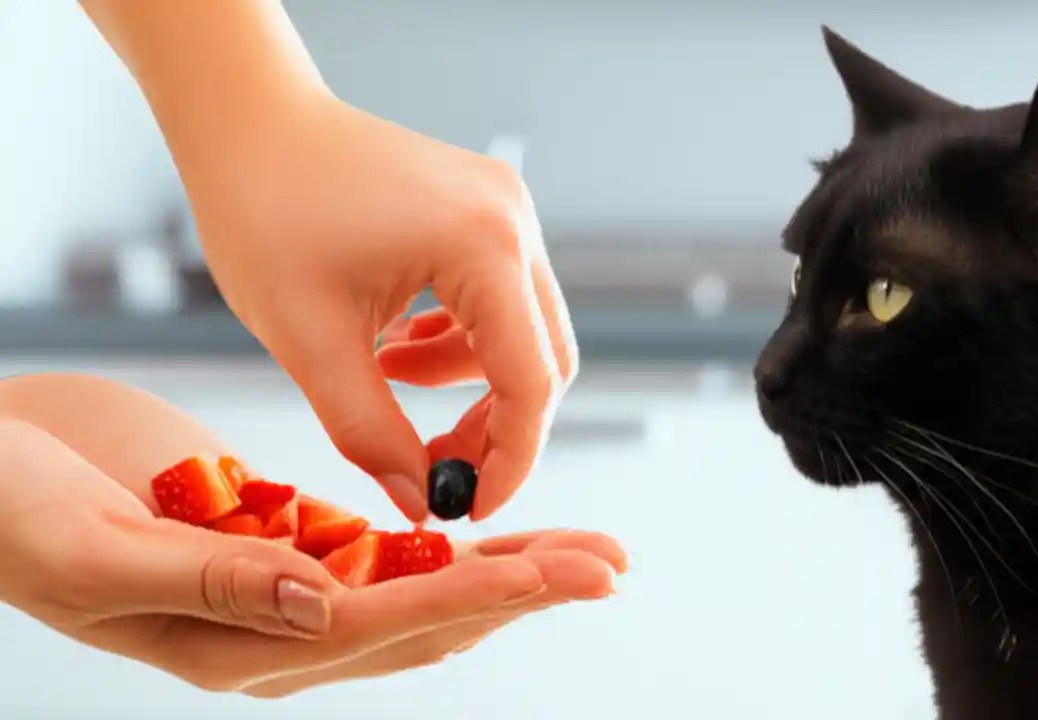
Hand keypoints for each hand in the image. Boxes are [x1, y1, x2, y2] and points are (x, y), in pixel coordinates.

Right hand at [0, 418, 620, 694]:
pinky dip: (449, 533)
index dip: (479, 593)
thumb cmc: (13, 513)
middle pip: (428, 614)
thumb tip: (324, 605)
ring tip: (585, 548)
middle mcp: (277, 629)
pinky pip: (387, 548)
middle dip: (524, 586)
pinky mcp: (285, 539)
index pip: (387, 621)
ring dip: (505, 563)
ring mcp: (286, 587)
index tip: (560, 572)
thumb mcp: (95, 551)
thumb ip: (211, 583)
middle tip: (610, 562)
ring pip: (421, 584)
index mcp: (236, 647)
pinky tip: (491, 520)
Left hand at [173, 92, 575, 522]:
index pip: (532, 381)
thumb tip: (419, 504)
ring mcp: (506, 210)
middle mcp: (513, 222)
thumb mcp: (308, 340)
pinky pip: (500, 301)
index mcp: (482, 246)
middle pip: (546, 360)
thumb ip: (370, 433)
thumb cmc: (263, 211)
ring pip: (524, 334)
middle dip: (498, 427)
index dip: (511, 459)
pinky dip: (461, 342)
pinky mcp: (486, 211)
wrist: (248, 118)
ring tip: (388, 378)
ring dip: (472, 381)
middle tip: (436, 467)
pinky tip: (397, 344)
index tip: (469, 507)